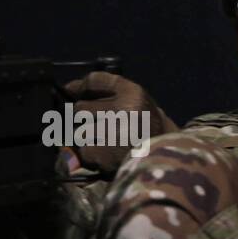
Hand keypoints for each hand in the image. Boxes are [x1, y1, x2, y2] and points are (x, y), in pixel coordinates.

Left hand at [60, 71, 176, 173]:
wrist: (167, 158)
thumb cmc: (148, 128)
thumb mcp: (138, 102)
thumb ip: (112, 93)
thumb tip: (73, 90)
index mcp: (133, 93)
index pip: (96, 81)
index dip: (79, 86)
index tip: (70, 90)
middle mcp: (123, 109)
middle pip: (81, 108)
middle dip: (83, 118)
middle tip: (98, 126)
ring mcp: (113, 132)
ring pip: (81, 131)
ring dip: (88, 139)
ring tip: (107, 143)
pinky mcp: (105, 153)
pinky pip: (84, 150)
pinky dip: (91, 155)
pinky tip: (106, 155)